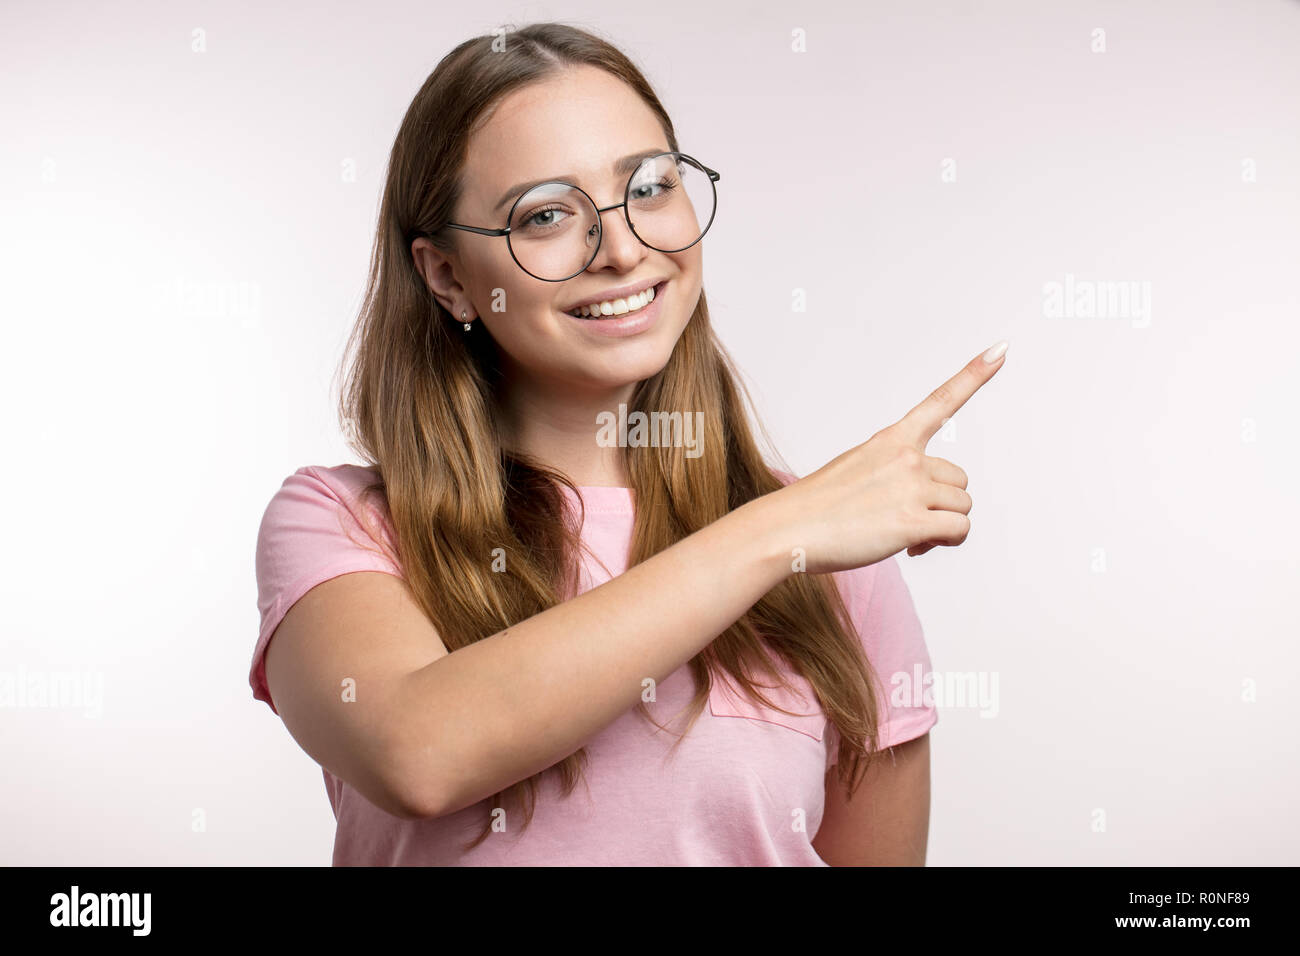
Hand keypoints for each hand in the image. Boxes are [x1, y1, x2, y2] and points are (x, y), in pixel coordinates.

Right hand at [768, 340, 1007, 574]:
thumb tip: (920, 509)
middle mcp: (906, 457)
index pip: (941, 401)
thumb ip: (892, 476)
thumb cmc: (815, 506)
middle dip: (942, 504)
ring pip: (963, 507)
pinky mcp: (912, 522)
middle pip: (959, 479)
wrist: (788, 528)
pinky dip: (944, 543)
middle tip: (911, 523)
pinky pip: (957, 530)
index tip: (1000, 349)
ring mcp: (910, 487)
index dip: (974, 374)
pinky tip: (914, 549)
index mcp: (891, 440)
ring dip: (944, 526)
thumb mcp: (853, 471)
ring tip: (909, 538)